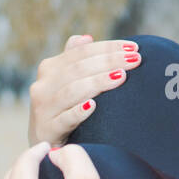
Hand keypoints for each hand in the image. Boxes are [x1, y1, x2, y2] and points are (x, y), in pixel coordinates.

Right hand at [28, 32, 142, 147]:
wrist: (43, 140)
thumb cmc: (61, 107)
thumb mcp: (64, 81)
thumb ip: (73, 58)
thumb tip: (87, 38)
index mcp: (49, 68)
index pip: (82, 52)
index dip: (108, 48)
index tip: (133, 47)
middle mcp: (43, 85)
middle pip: (79, 68)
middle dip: (109, 61)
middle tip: (135, 59)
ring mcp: (44, 108)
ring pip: (73, 91)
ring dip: (99, 82)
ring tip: (122, 77)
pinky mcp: (48, 130)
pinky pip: (65, 119)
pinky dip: (79, 111)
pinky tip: (94, 106)